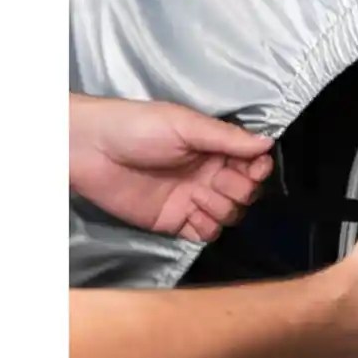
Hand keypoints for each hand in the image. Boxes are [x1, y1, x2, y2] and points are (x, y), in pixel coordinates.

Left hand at [69, 94, 273, 241]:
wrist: (90, 150)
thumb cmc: (136, 127)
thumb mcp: (186, 124)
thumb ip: (227, 136)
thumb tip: (267, 142)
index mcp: (213, 148)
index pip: (252, 164)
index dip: (258, 169)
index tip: (253, 169)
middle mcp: (207, 174)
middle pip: (245, 193)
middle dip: (239, 190)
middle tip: (216, 180)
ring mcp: (192, 199)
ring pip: (229, 215)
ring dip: (221, 209)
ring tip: (197, 197)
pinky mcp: (174, 220)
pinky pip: (205, 233)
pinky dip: (206, 228)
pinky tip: (192, 214)